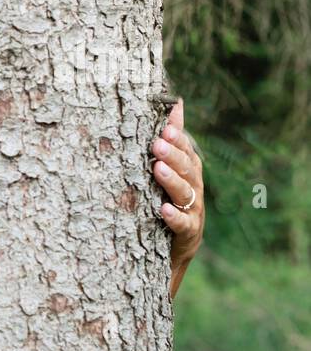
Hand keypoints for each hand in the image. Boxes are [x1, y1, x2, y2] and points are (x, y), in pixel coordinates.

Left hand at [153, 97, 204, 275]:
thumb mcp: (170, 169)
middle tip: (157, 142)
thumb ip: (173, 139)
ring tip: (157, 168)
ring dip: (171, 180)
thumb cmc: (168, 201)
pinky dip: (174, 216)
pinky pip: (182, 224)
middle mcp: (195, 189)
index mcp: (190, 172)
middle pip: (187, 169)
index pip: (187, 151)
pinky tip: (163, 209)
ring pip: (186, 193)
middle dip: (174, 155)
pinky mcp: (188, 233)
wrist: (171, 249)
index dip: (178, 139)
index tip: (164, 126)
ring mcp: (193, 211)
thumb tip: (175, 100)